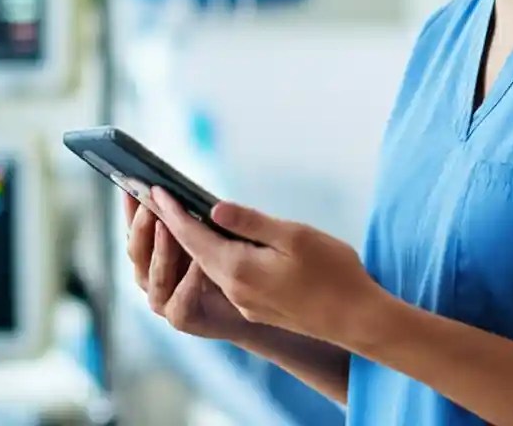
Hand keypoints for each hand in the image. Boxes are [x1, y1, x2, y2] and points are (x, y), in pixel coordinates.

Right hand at [123, 190, 252, 341]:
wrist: (249, 303)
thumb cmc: (224, 262)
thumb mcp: (206, 232)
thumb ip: (188, 216)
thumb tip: (172, 185)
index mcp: (151, 253)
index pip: (134, 228)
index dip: (130, 209)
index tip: (130, 184)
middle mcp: (151, 276)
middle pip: (136, 252)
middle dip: (142, 227)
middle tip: (151, 204)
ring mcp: (164, 299)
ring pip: (153, 276)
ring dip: (161, 251)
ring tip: (169, 227)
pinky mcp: (182, 318)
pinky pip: (180, 301)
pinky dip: (189, 282)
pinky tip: (199, 263)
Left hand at [150, 186, 386, 345]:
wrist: (358, 321)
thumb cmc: (334, 273)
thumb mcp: (295, 236)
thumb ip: (251, 223)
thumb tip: (214, 208)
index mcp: (239, 269)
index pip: (193, 237)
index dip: (172, 213)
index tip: (154, 191)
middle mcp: (235, 289)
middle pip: (194, 254)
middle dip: (174, 227)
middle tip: (158, 199)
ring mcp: (246, 302)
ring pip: (210, 267)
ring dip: (193, 243)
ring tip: (182, 217)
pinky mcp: (258, 308)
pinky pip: (227, 277)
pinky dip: (215, 257)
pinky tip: (220, 243)